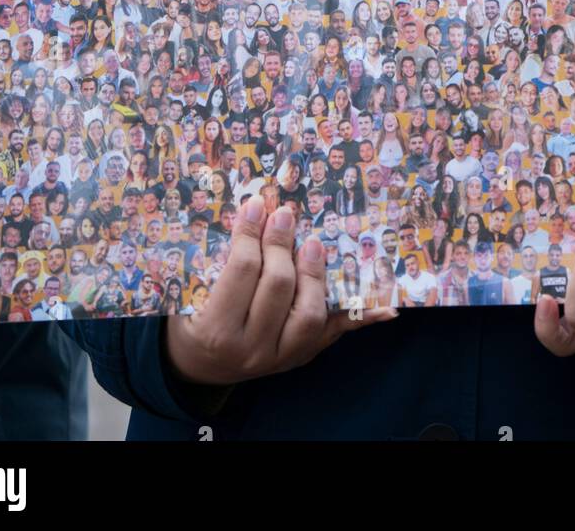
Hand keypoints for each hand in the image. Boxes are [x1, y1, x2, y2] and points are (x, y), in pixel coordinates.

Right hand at [165, 197, 397, 385]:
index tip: (254, 206)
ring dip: (314, 273)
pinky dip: (360, 317)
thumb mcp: (188, 292)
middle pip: (278, 286)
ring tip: (313, 243)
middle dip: (281, 244)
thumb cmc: (189, 320)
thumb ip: (213, 258)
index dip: (250, 233)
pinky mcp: (301, 357)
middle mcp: (251, 349)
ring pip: (310, 313)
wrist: (197, 368)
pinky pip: (334, 333)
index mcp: (216, 330)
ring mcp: (281, 357)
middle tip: (284, 215)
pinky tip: (387, 307)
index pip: (242, 271)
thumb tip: (251, 208)